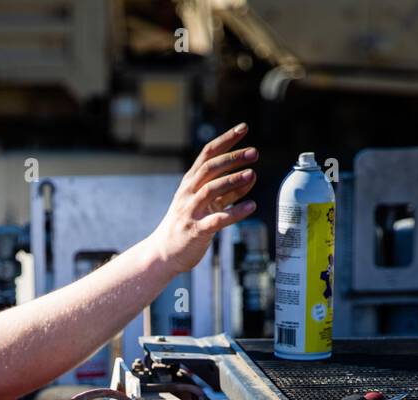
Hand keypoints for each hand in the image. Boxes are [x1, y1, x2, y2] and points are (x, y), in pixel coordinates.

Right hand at [150, 124, 257, 274]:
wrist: (163, 253)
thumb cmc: (187, 225)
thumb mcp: (206, 204)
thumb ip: (227, 192)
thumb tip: (251, 176)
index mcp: (190, 183)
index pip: (207, 155)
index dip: (225, 140)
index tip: (243, 127)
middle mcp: (188, 193)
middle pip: (209, 169)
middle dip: (232, 158)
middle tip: (253, 153)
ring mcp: (190, 211)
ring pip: (210, 190)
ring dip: (232, 181)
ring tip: (252, 174)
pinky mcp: (195, 231)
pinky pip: (217, 220)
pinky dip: (235, 213)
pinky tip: (251, 206)